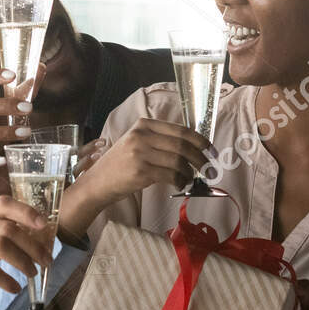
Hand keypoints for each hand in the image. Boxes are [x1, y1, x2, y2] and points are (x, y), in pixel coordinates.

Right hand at [0, 195, 52, 304]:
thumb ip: (6, 229)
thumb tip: (42, 234)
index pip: (4, 203)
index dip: (27, 213)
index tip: (44, 226)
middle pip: (8, 228)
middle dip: (32, 246)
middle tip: (46, 260)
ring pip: (1, 246)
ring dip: (23, 262)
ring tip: (33, 273)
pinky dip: (6, 280)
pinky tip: (15, 288)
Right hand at [58, 118, 211, 238]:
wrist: (97, 183)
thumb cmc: (121, 166)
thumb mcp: (136, 143)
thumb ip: (159, 140)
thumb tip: (193, 149)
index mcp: (144, 124)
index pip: (181, 130)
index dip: (200, 141)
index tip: (211, 151)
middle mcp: (142, 135)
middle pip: (183, 145)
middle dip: (201, 158)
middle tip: (210, 169)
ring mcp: (140, 152)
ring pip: (179, 161)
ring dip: (191, 173)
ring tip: (192, 179)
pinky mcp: (141, 171)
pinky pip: (171, 175)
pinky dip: (181, 181)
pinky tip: (181, 185)